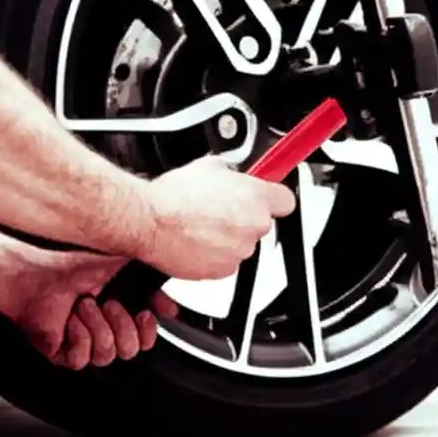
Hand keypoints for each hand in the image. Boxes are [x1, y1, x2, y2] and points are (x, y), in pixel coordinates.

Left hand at [0, 242, 179, 369]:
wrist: (26, 261)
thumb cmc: (65, 250)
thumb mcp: (122, 256)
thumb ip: (151, 277)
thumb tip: (171, 305)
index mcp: (113, 297)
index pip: (143, 332)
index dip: (148, 330)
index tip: (145, 313)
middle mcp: (96, 317)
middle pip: (130, 350)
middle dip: (123, 328)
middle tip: (108, 304)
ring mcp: (75, 333)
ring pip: (107, 356)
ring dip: (100, 330)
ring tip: (84, 306)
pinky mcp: (55, 347)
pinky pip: (81, 361)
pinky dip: (81, 340)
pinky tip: (71, 320)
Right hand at [141, 156, 296, 279]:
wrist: (151, 222)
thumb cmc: (175, 196)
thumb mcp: (208, 166)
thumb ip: (231, 174)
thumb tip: (232, 175)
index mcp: (256, 197)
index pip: (286, 201)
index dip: (274, 199)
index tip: (267, 198)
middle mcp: (253, 226)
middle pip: (259, 224)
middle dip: (243, 218)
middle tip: (219, 210)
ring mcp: (240, 250)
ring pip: (240, 244)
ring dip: (226, 237)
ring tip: (200, 225)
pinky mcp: (223, 270)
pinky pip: (224, 261)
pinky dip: (212, 254)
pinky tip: (194, 240)